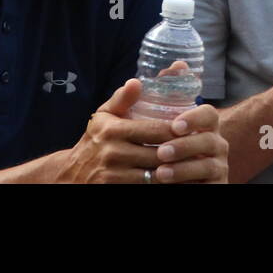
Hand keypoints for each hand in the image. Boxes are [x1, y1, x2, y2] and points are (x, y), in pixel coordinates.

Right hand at [56, 78, 226, 182]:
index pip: (156, 130)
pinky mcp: (115, 191)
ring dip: (177, 172)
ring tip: (196, 167)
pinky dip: (165, 186)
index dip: (179, 131)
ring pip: (157, 176)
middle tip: (202, 150)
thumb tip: (138, 81)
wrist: (71, 177)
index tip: (195, 130)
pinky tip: (179, 181)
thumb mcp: (103, 117)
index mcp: (112, 130)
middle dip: (182, 153)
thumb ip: (122, 99)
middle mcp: (112, 153)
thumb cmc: (94, 142)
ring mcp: (113, 177)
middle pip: (159, 154)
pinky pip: (148, 189)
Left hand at [153, 104, 227, 183]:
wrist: (166, 178)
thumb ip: (147, 104)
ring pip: (209, 166)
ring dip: (184, 169)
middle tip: (160, 153)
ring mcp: (218, 166)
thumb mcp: (154, 128)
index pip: (208, 115)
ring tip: (160, 173)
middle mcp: (216, 144)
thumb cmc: (160, 148)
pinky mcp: (216, 185)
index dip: (194, 118)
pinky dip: (190, 184)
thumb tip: (138, 82)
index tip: (174, 125)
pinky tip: (170, 186)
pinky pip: (208, 186)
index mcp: (205, 126)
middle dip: (185, 146)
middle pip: (209, 141)